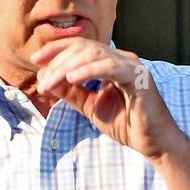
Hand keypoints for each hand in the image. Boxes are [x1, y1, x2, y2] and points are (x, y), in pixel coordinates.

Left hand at [30, 37, 185, 162]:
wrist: (154, 143)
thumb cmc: (127, 124)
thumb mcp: (91, 107)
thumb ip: (72, 93)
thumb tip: (48, 80)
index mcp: (111, 63)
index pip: (80, 46)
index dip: (57, 49)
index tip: (36, 60)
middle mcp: (122, 59)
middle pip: (83, 48)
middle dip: (57, 62)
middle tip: (41, 82)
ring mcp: (131, 65)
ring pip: (93, 54)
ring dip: (67, 67)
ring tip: (50, 83)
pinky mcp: (139, 77)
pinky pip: (109, 67)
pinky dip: (89, 70)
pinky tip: (72, 78)